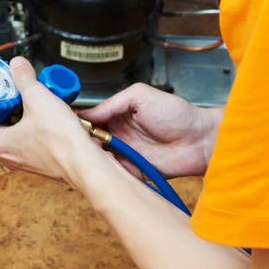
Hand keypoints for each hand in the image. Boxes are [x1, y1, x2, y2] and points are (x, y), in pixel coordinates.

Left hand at [0, 57, 102, 183]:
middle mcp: (9, 155)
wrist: (85, 162)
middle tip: (24, 89)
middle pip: (4, 120)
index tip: (2, 87)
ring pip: (22, 128)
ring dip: (31, 112)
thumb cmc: (60, 141)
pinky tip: (53, 112)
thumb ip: (24, 78)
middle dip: (16, 102)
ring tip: (41, 98)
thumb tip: (17, 65)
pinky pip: (36, 136)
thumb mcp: (38, 98)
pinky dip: (42, 123)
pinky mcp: (42, 160)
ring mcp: (26, 159)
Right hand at [81, 84, 222, 178]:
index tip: (68, 126)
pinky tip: (102, 168)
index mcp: (119, 113)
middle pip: (91, 139)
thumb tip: (87, 113)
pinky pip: (114, 173)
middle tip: (77, 143)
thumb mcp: (140, 95)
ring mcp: (125, 153)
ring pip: (100, 157)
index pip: (92, 118)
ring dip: (93, 157)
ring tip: (88, 154)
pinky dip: (106, 172)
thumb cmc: (175, 113)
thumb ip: (113, 103)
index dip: (80, 123)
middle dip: (83, 141)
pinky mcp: (133, 171)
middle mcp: (119, 133)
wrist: (199, 140)